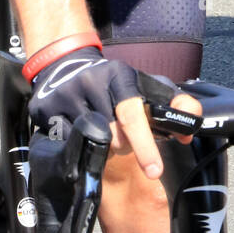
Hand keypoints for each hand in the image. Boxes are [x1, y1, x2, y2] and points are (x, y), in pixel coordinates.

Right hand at [28, 47, 199, 178]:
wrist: (65, 61)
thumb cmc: (115, 82)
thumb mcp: (148, 86)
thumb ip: (175, 105)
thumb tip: (189, 131)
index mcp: (119, 75)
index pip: (132, 114)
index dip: (145, 145)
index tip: (155, 171)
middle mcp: (90, 82)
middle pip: (111, 134)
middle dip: (123, 147)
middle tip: (124, 143)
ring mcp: (64, 95)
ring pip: (90, 141)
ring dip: (102, 148)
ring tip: (104, 135)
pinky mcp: (44, 109)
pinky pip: (66, 143)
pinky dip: (78, 146)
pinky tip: (80, 134)